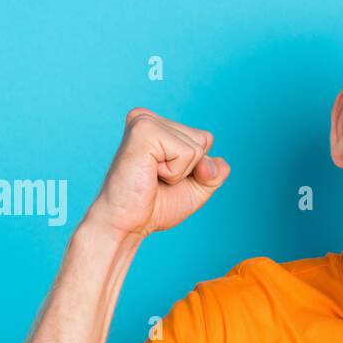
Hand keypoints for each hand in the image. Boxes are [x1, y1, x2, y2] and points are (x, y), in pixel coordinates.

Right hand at [90, 108, 230, 236]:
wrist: (126, 224)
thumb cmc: (154, 206)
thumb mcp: (195, 188)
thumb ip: (215, 172)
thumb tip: (215, 161)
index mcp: (157, 125)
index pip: (205, 138)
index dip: (195, 167)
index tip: (165, 177)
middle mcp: (148, 118)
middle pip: (204, 139)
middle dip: (189, 169)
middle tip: (157, 179)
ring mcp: (145, 121)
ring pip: (197, 147)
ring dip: (180, 173)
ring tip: (152, 177)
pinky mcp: (144, 131)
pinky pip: (187, 153)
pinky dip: (174, 173)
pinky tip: (150, 174)